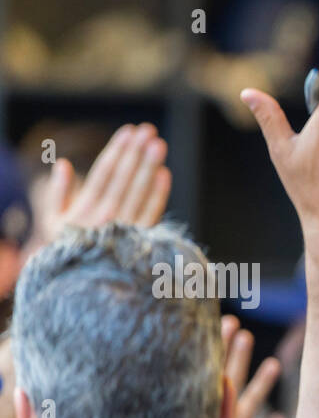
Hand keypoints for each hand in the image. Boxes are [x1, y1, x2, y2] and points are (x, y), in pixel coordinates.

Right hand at [36, 123, 170, 247]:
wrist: (84, 286)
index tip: (129, 131)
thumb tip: (64, 164)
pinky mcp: (140, 242)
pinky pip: (151, 214)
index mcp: (85, 209)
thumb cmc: (69, 250)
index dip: (117, 150)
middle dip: (136, 153)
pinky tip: (164, 175)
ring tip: (158, 145)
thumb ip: (59, 192)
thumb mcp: (55, 222)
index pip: (104, 172)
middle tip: (148, 131)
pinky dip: (158, 194)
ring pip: (138, 193)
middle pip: (123, 179)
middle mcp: (105, 218)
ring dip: (148, 167)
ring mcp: (125, 230)